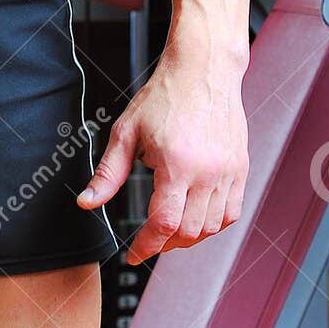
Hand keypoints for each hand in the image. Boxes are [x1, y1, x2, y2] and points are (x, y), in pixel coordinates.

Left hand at [77, 50, 248, 265]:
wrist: (202, 71)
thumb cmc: (163, 97)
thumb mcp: (126, 132)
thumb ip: (108, 173)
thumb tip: (87, 202)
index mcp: (177, 165)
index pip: (165, 224)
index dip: (148, 246)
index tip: (134, 255)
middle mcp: (209, 173)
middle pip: (190, 232)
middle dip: (166, 244)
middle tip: (148, 241)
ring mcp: (229, 173)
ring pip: (213, 227)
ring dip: (190, 237)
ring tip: (168, 230)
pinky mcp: (241, 169)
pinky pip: (231, 212)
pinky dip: (213, 224)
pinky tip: (194, 217)